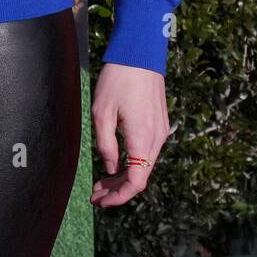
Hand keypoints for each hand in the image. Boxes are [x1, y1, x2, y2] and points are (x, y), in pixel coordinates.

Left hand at [91, 61, 170, 206]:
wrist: (140, 54)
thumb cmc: (117, 80)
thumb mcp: (102, 112)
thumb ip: (106, 144)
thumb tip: (109, 168)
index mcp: (143, 139)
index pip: (136, 182)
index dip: (119, 197)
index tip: (101, 201)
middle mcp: (157, 139)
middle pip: (140, 177)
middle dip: (118, 189)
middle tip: (95, 195)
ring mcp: (161, 131)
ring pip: (144, 165)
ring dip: (123, 176)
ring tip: (101, 182)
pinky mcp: (159, 124)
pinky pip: (146, 152)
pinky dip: (131, 162)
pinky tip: (116, 162)